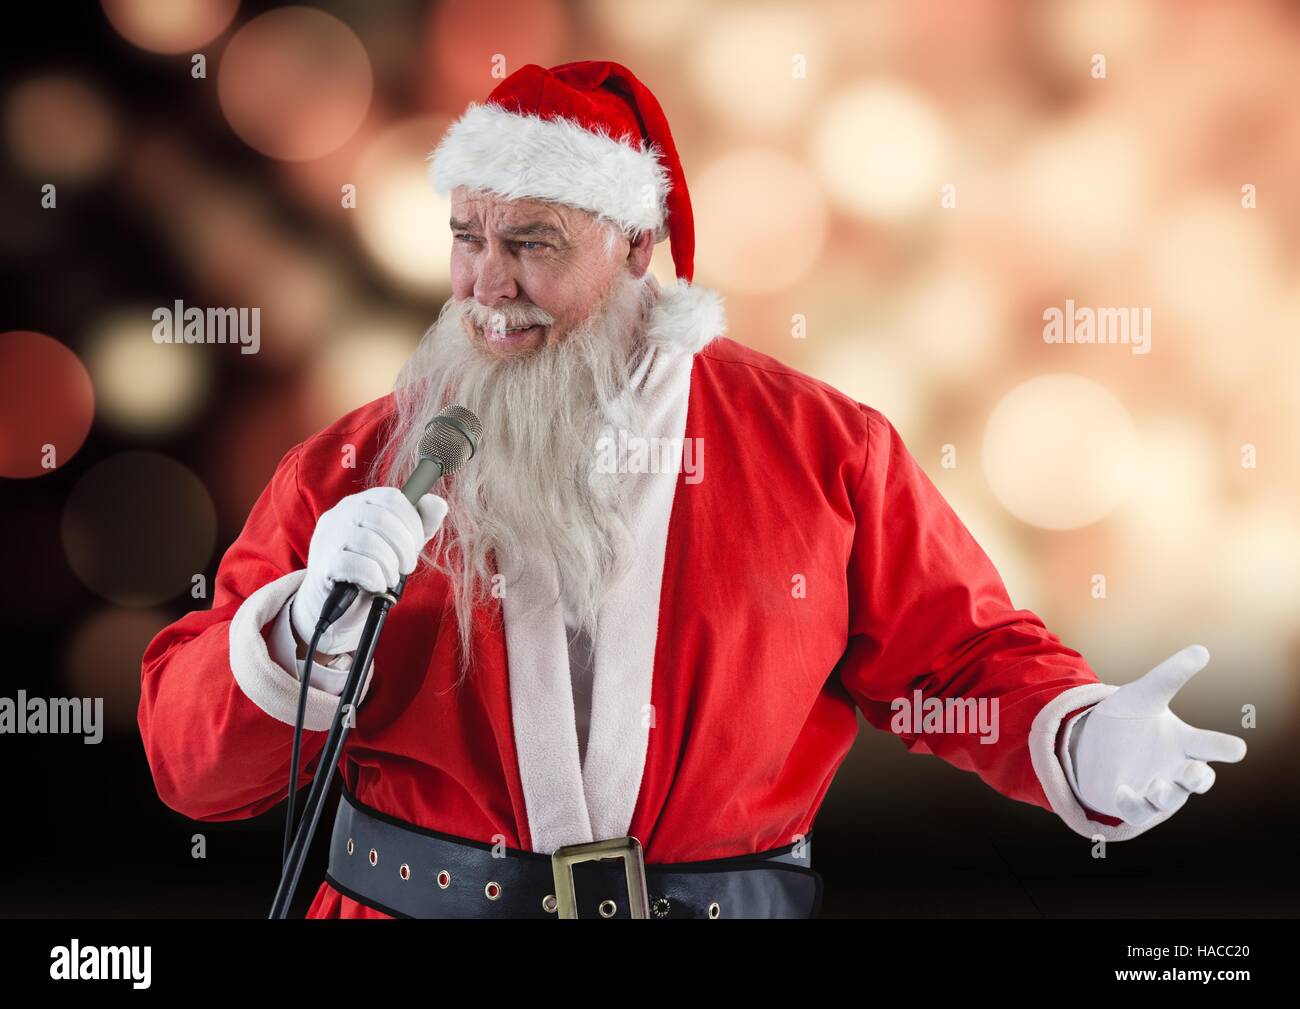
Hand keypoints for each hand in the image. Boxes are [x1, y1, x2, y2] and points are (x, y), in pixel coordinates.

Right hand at [292, 487, 447, 654]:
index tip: (417, 544)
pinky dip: (376, 578)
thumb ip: (422, 522)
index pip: (393, 498)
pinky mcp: (324, 563)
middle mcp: (342, 513)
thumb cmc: (373, 565)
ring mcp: (329, 537)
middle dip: (405, 547)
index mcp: (362, 502)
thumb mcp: (402, 542)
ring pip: (370, 542)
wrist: (338, 603)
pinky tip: (377, 584)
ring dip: (390, 565)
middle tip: (407, 566)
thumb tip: (438, 503)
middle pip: (383, 519)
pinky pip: (358, 566)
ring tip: (391, 577)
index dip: (413, 523)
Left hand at [1070, 645, 1245, 824]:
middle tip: (1194, 770)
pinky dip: (1133, 804)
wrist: (1091, 740)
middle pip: (1198, 779)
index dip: (1225, 748)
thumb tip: (1202, 649)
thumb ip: (1171, 674)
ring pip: (1169, 799)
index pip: (1213, 746)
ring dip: (1166, 794)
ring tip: (1158, 784)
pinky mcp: (1130, 801)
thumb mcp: (1145, 694)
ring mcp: (1154, 788)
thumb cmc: (1129, 717)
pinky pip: (1136, 810)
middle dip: (1198, 777)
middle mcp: (1175, 769)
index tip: (1237, 749)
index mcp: (1185, 743)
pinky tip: (1123, 790)